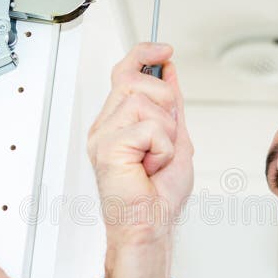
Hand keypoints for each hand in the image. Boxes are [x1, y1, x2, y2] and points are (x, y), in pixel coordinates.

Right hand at [86, 43, 193, 277]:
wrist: (150, 227)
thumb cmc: (158, 196)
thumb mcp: (175, 138)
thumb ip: (170, 105)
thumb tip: (169, 70)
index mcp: (116, 122)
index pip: (123, 72)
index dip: (143, 54)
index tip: (165, 50)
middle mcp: (105, 126)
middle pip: (135, 80)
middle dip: (164, 104)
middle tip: (164, 139)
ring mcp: (103, 136)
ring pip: (144, 101)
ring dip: (165, 131)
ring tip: (156, 158)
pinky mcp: (108, 147)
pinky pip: (148, 127)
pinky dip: (161, 148)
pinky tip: (151, 167)